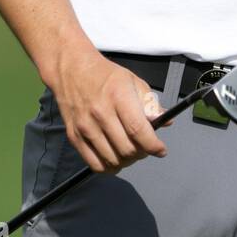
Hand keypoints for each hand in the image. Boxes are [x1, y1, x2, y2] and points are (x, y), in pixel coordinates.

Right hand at [48, 46, 170, 173]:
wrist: (71, 70)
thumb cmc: (105, 75)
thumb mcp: (133, 81)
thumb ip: (150, 104)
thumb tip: (165, 122)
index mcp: (118, 97)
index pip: (138, 130)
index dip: (153, 146)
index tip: (161, 150)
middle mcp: (100, 113)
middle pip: (127, 149)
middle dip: (142, 153)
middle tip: (146, 147)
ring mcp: (85, 127)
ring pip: (112, 160)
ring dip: (127, 161)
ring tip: (131, 152)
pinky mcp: (74, 136)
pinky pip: (95, 164)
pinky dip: (109, 167)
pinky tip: (115, 158)